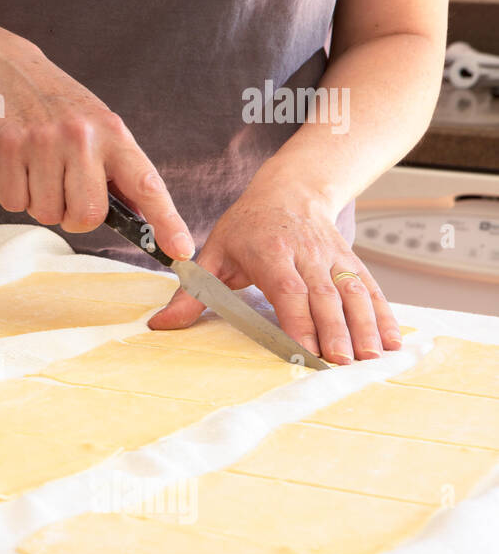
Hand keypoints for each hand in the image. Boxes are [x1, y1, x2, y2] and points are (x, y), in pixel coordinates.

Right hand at [0, 36, 194, 259]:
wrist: (9, 69)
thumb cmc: (60, 107)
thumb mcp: (100, 128)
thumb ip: (118, 171)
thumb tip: (141, 219)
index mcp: (113, 133)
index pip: (147, 184)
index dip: (166, 222)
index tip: (181, 251)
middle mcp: (81, 137)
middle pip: (87, 216)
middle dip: (74, 216)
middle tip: (66, 190)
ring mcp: (42, 142)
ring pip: (47, 214)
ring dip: (41, 203)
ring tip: (38, 169)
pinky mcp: (6, 148)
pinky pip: (13, 203)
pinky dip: (14, 195)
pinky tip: (17, 167)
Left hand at [147, 182, 400, 363]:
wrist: (290, 188)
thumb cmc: (247, 226)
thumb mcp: (212, 252)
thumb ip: (192, 292)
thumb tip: (160, 324)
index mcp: (270, 251)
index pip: (288, 289)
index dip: (298, 319)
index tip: (304, 350)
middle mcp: (306, 253)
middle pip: (324, 295)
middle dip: (334, 332)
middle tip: (340, 365)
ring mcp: (333, 257)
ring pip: (353, 292)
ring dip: (365, 327)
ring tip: (370, 360)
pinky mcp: (351, 262)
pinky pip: (371, 288)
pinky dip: (385, 315)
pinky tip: (394, 342)